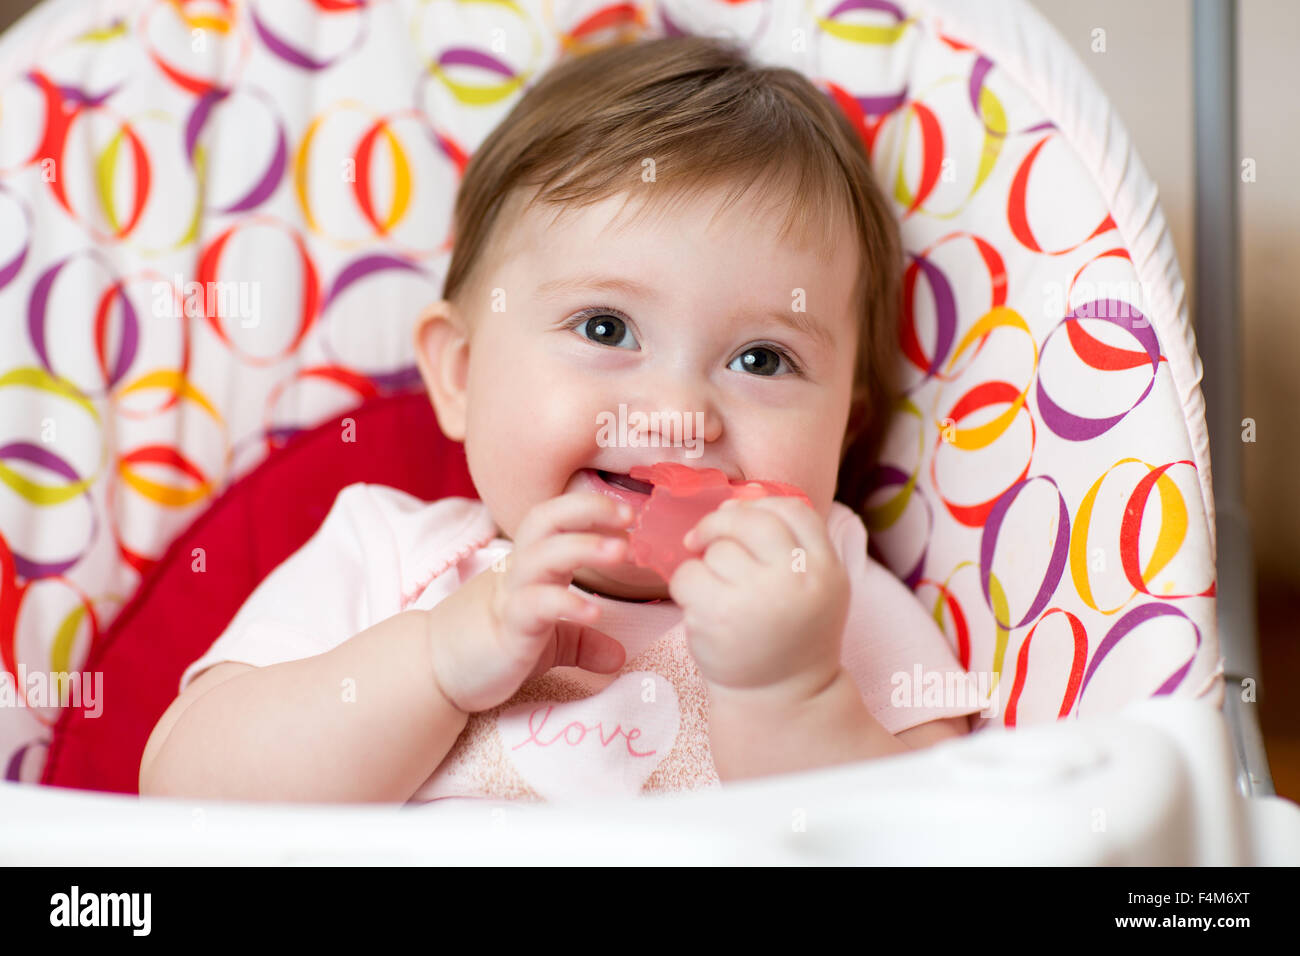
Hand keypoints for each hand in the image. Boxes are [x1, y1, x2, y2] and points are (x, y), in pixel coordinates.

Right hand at [425, 492, 632, 713]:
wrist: (434, 672)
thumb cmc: (490, 647)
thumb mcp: (546, 641)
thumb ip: (582, 641)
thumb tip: (618, 655)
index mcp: (530, 565)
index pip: (555, 519)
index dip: (588, 509)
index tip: (626, 514)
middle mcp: (519, 572)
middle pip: (545, 522)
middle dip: (587, 510)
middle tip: (628, 516)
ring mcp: (510, 598)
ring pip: (542, 557)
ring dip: (582, 547)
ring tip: (619, 551)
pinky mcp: (506, 630)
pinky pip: (535, 606)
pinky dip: (565, 603)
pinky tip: (594, 612)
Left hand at [669, 495, 848, 707]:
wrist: (780, 697)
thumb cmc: (789, 634)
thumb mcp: (811, 586)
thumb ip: (789, 543)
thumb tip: (736, 500)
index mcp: (826, 569)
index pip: (793, 510)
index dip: (760, 507)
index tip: (741, 519)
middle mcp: (797, 580)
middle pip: (750, 521)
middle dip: (720, 523)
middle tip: (704, 539)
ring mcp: (757, 598)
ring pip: (716, 549)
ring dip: (705, 564)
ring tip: (718, 593)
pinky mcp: (719, 617)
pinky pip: (688, 575)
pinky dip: (686, 587)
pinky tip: (701, 608)